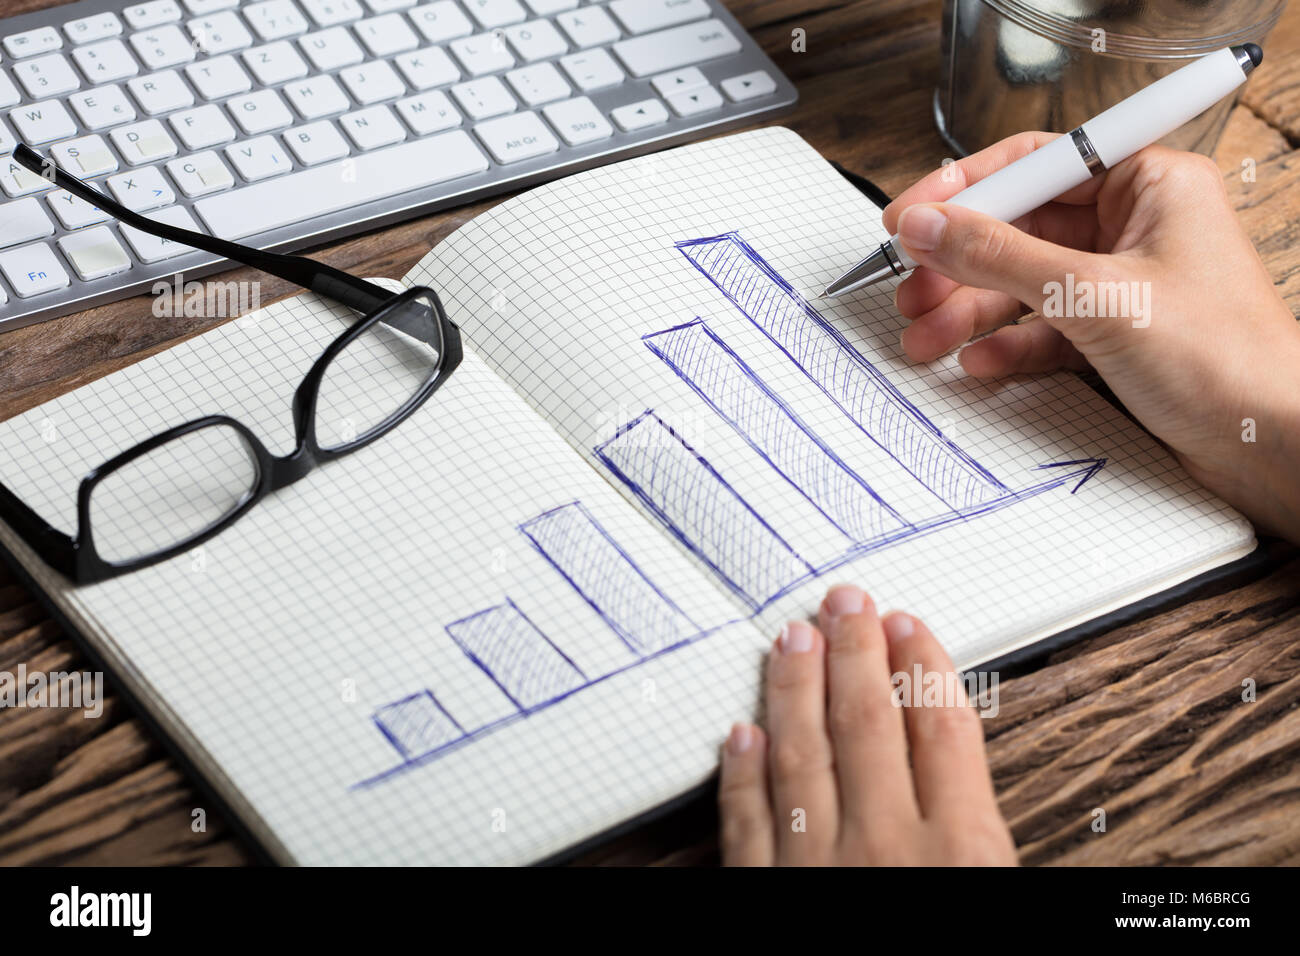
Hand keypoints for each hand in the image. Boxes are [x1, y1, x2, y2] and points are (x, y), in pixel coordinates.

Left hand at [718, 584, 1016, 865]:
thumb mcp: (994, 884)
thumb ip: (981, 838)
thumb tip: (967, 772)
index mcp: (958, 852)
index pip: (941, 730)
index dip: (922, 665)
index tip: (905, 625)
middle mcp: (883, 849)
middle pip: (866, 724)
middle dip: (854, 652)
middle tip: (844, 603)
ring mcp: (815, 868)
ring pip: (801, 756)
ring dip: (794, 689)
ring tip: (794, 640)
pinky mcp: (760, 892)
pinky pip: (747, 821)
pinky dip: (743, 772)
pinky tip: (742, 733)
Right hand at [882, 133, 1299, 541]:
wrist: (1272, 444)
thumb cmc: (1224, 359)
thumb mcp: (1093, 295)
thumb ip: (999, 256)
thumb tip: (928, 225)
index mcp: (1149, 185)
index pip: (1035, 163)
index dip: (963, 190)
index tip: (909, 218)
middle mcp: (1136, 226)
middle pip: (1020, 227)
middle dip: (959, 263)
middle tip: (911, 289)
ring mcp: (1124, 283)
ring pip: (1024, 283)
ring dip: (969, 310)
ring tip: (924, 337)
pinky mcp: (1117, 335)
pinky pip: (1043, 329)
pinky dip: (1006, 345)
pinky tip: (977, 362)